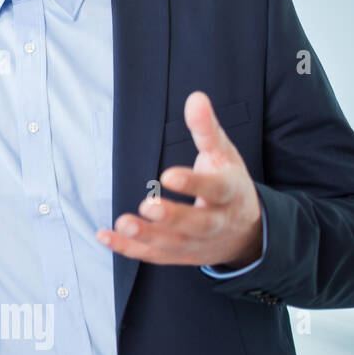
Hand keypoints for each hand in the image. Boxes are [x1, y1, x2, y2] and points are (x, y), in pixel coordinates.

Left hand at [97, 91, 262, 268]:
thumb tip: (196, 98)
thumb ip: (206, 129)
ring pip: (174, 245)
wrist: (248, 232)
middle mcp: (217, 222)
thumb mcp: (224, 154)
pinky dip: (129, 249)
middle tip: (146, 206)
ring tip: (122, 224)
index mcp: (230, 193)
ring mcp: (199, 243)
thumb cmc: (230, 185)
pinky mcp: (181, 256)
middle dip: (172, 217)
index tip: (167, 175)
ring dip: (147, 237)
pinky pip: (154, 256)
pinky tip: (105, 236)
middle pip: (198, 224)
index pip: (216, 189)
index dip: (193, 184)